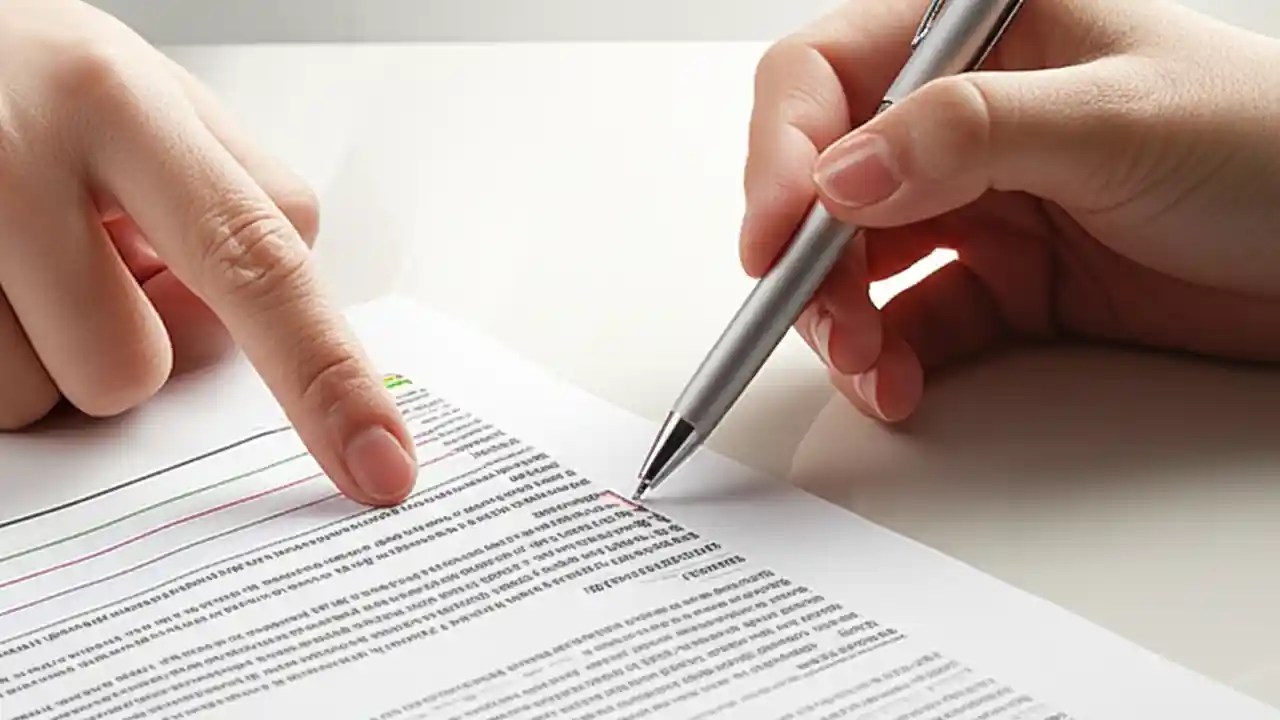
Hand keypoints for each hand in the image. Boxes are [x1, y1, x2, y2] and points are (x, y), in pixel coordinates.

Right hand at [0, 0, 415, 504]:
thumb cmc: (18, 88)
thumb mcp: (135, 103)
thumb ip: (230, 209)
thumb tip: (266, 339)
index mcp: (118, 101)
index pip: (259, 261)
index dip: (326, 374)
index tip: (382, 464)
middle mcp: (17, 152)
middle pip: (140, 368)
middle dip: (125, 341)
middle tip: (75, 256)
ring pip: (45, 398)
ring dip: (40, 353)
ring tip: (6, 257)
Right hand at [742, 0, 1279, 421]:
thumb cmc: (1273, 148)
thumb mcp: (1119, 122)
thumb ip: (969, 134)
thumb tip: (839, 172)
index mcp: (984, 35)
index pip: (830, 75)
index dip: (783, 152)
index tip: (775, 232)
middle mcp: (965, 118)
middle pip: (825, 179)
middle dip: (811, 256)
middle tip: (826, 316)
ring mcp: (979, 202)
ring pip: (856, 259)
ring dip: (841, 318)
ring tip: (868, 363)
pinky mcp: (1000, 281)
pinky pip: (910, 320)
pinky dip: (890, 357)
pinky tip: (899, 380)